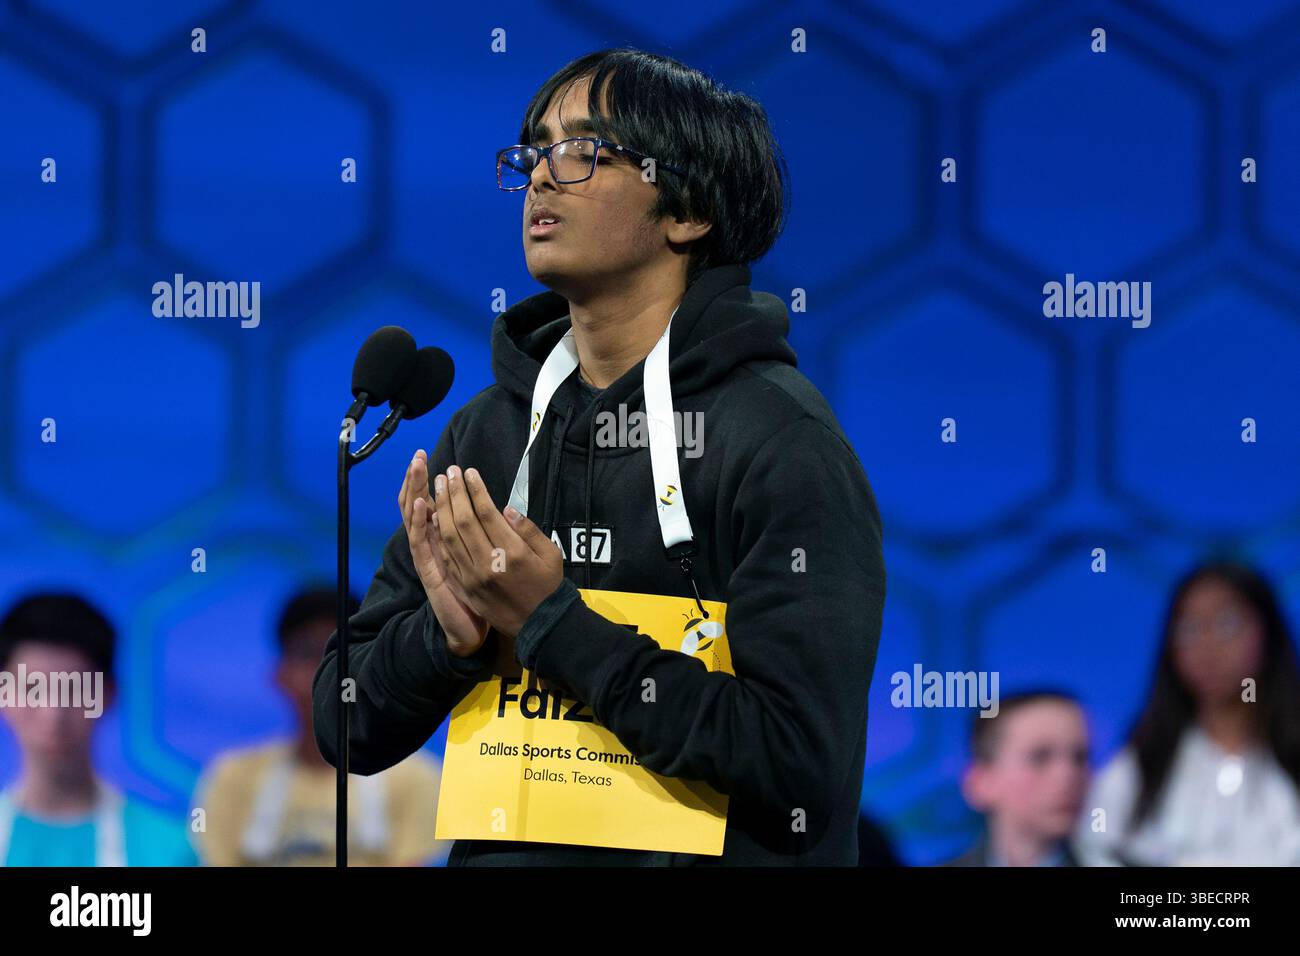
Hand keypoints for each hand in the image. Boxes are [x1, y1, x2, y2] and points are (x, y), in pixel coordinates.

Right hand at [400, 450, 489, 656]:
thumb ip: (490, 535)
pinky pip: (420, 544)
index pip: (430, 505)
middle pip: (417, 506)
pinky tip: (420, 505)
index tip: (426, 459)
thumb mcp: (487, 558)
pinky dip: (418, 523)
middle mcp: (431, 546)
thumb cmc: (481, 595)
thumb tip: (501, 509)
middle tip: (418, 455)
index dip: (426, 483)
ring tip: (416, 469)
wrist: (469, 631)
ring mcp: (427, 558)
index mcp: (444, 541)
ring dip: (415, 494)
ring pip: (415, 520)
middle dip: (417, 481)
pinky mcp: (428, 571)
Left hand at [431, 465, 564, 639]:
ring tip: (439, 487)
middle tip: (450, 472)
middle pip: (464, 521)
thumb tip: (506, 509)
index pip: (487, 513)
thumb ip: (528, 529)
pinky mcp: (464, 586)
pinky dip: (439, 535)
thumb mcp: (551, 553)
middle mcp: (489, 562)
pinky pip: (447, 556)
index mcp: (512, 552)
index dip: (476, 490)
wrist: (539, 624)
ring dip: (442, 510)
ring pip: (450, 537)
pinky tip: (435, 517)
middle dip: (454, 493)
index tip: (469, 472)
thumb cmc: (548, 584)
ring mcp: (473, 576)